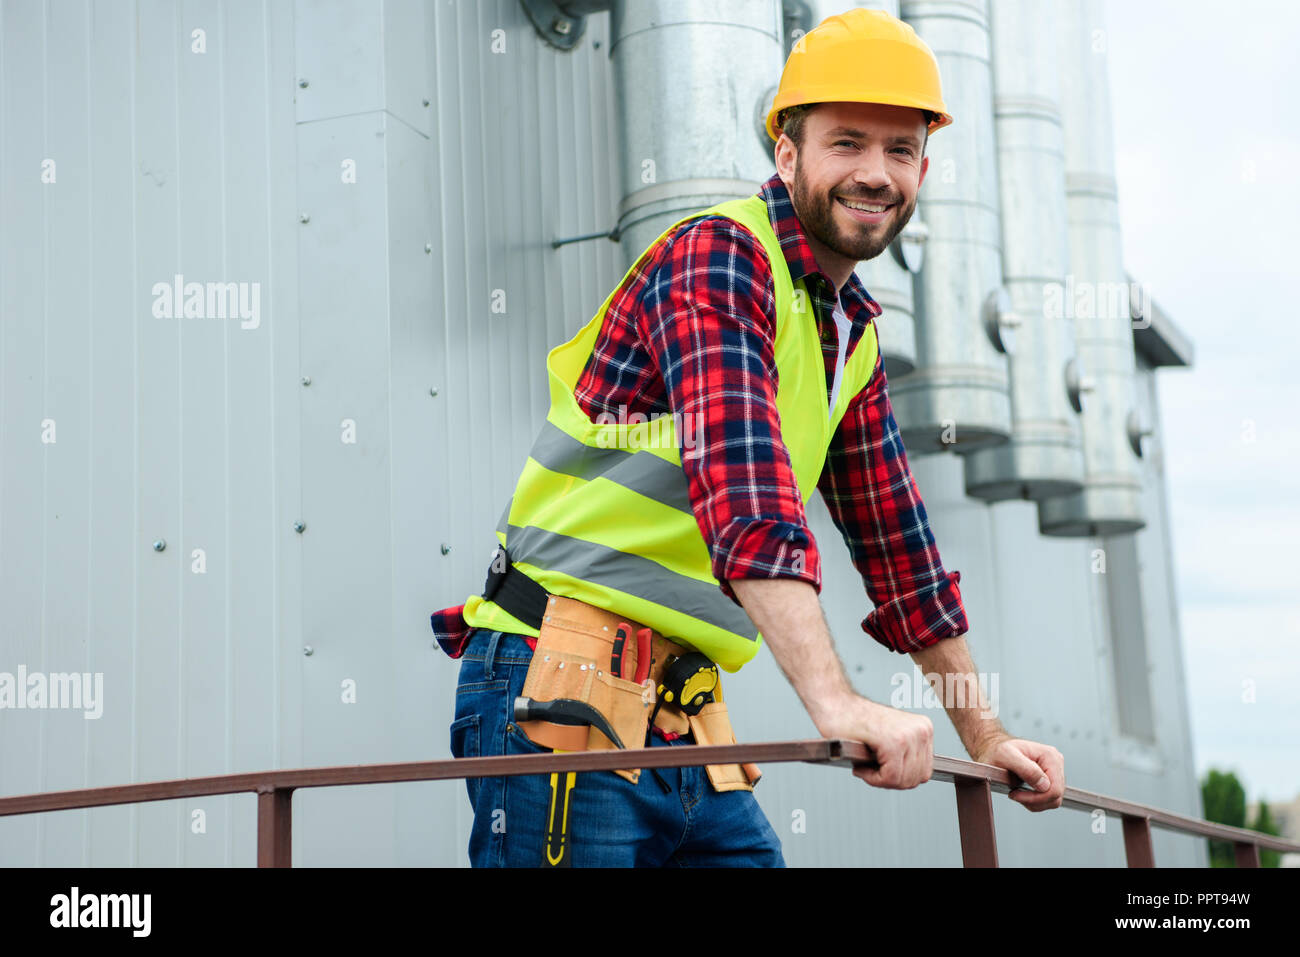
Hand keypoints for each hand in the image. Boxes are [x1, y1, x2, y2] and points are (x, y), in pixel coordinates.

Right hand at [816, 696, 933, 789]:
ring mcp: (909, 735)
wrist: (835, 704)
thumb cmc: (855, 721)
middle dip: (890, 781)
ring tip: (865, 767)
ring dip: (880, 780)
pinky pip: (891, 777)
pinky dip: (874, 778)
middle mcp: (921, 730)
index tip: (880, 770)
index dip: (899, 778)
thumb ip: (907, 757)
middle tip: (870, 770)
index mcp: (923, 729)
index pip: (923, 772)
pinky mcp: (894, 742)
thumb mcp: (892, 738)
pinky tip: (861, 767)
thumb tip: (909, 780)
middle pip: (915, 779)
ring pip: (903, 780)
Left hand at [972, 733, 1064, 810]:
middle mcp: (1056, 763)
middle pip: (1055, 796)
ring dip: (1035, 803)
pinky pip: (1049, 799)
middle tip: (1015, 795)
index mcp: (1050, 756)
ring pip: (1053, 800)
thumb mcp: (1006, 756)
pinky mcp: (1050, 780)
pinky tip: (1023, 794)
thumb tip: (1045, 785)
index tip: (1015, 794)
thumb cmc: (998, 750)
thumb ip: (1026, 769)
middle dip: (1034, 801)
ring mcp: (1055, 772)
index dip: (1035, 798)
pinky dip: (1035, 801)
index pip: (1054, 789)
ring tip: (1018, 794)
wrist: (995, 749)